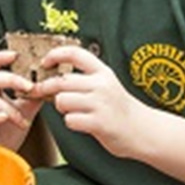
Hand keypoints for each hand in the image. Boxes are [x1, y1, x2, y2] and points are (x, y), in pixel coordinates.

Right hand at [0, 50, 42, 150]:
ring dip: (10, 109)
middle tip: (30, 86)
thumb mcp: (23, 110)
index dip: (0, 57)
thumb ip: (33, 97)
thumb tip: (52, 84)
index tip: (16, 54)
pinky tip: (3, 118)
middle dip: (12, 79)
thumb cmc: (4, 133)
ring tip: (23, 121)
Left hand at [32, 45, 147, 158]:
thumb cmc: (118, 108)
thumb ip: (85, 79)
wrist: (142, 130)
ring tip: (73, 111)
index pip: (75, 54)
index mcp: (103, 72)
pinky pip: (70, 120)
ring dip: (62, 107)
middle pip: (62, 80)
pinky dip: (71, 122)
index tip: (45, 62)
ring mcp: (101, 103)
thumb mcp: (107, 85)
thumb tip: (54, 78)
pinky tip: (82, 123)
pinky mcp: (99, 122)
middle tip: (41, 91)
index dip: (56, 54)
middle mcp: (102, 85)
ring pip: (62, 100)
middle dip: (47, 87)